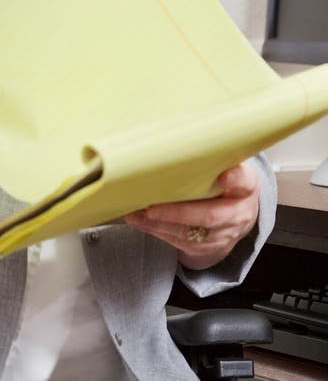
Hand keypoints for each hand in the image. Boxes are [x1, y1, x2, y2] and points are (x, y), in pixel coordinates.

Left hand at [123, 163, 259, 269]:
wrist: (236, 218)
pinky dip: (155, 230)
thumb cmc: (226, 184)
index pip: (244, 182)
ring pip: (188, 233)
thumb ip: (215, 158)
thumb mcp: (230, 167)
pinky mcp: (206, 248)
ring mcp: (222, 235)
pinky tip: (139, 220)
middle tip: (152, 206)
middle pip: (209, 216)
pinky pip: (178, 241)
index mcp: (246, 187)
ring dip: (158, 223)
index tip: (223, 175)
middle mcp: (238, 214)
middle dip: (177, 212)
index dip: (235, 179)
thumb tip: (183, 135)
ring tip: (136, 213)